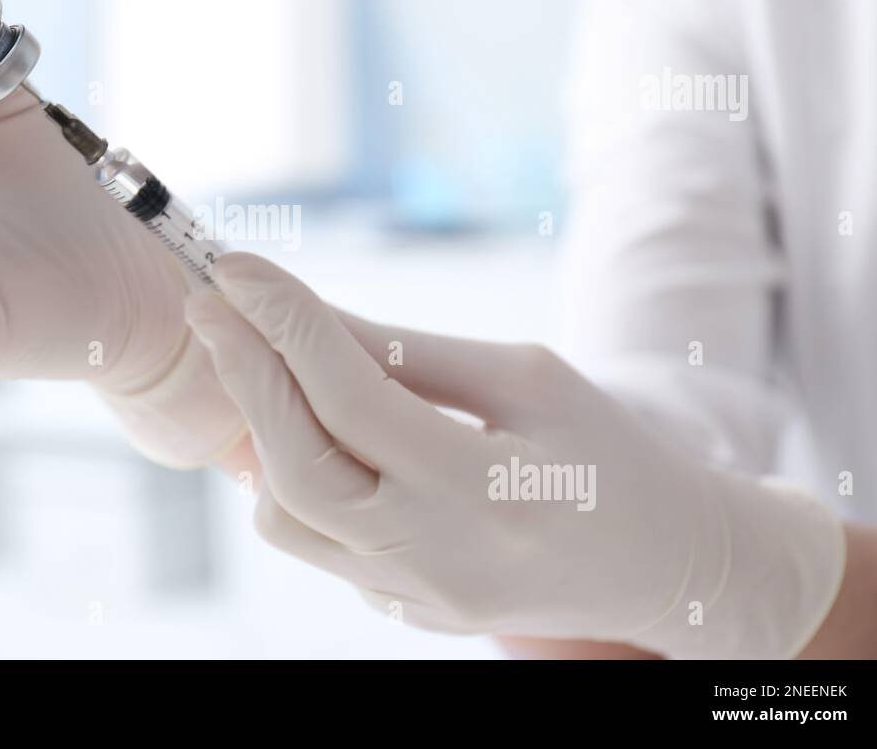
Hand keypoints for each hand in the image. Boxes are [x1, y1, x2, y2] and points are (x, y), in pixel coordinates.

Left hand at [184, 253, 844, 657]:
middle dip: (244, 374)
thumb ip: (414, 353)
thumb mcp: (530, 378)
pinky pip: (317, 542)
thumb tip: (308, 316)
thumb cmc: (611, 452)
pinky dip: (296, 476)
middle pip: (296, 466)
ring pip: (287, 517)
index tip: (234, 267)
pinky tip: (312, 427)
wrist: (665, 563)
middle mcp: (440, 559)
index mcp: (487, 492)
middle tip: (211, 303)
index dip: (284, 322)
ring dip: (264, 432)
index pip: (351, 398)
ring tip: (267, 365)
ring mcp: (416, 598)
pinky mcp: (403, 611)